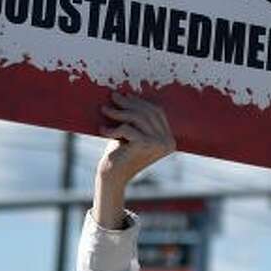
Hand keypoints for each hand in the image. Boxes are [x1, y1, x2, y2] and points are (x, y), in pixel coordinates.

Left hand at [92, 93, 175, 229]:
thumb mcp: (131, 133)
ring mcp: (159, 145)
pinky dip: (113, 128)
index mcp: (169, 139)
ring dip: (119, 112)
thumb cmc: (120, 153)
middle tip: (113, 97)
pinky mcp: (145, 146)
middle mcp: (168, 142)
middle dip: (129, 103)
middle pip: (148, 113)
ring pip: (138, 118)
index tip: (125, 95)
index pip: (157, 112)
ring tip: (104, 110)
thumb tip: (128, 94)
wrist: (112, 176)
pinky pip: (127, 128)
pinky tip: (102, 130)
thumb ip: (136, 119)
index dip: (140, 102)